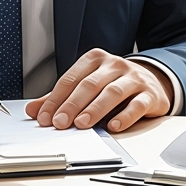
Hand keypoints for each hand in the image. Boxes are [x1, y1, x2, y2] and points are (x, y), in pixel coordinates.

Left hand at [26, 49, 171, 132]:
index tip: (45, 117)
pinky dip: (125, 116)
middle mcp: (115, 65)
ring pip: (113, 92)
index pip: (71, 78)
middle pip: (90, 84)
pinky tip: (113, 126)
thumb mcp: (88, 86)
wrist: (153, 82)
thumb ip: (61, 97)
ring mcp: (134, 78)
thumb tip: (33, 110)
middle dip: (73, 105)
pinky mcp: (150, 94)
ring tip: (82, 124)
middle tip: (60, 123)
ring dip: (95, 109)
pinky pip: (137, 104)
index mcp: (95, 60)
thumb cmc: (115, 84)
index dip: (56, 99)